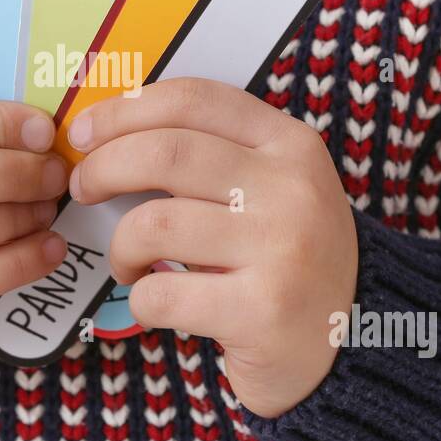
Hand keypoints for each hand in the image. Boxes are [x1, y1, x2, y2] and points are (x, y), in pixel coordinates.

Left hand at [66, 78, 356, 417]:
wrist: (357, 339)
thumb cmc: (287, 256)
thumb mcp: (273, 187)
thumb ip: (211, 155)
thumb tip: (106, 135)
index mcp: (290, 144)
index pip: (194, 101)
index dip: (124, 110)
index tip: (84, 133)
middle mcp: (292, 188)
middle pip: (166, 153)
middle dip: (104, 168)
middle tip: (83, 190)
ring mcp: (281, 249)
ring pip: (154, 223)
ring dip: (120, 245)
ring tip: (126, 261)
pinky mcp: (263, 311)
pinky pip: (162, 292)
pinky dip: (139, 297)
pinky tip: (152, 300)